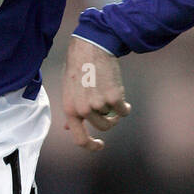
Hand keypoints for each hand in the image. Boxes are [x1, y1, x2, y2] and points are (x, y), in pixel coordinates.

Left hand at [61, 36, 130, 151]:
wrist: (90, 48)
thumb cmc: (78, 67)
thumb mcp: (68, 91)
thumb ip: (71, 110)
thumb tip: (68, 128)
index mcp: (70, 109)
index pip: (80, 139)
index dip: (91, 146)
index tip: (100, 144)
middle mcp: (83, 110)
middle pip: (102, 126)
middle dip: (109, 121)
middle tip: (112, 111)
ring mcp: (98, 104)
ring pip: (112, 117)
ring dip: (116, 111)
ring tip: (114, 98)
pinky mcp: (113, 97)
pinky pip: (123, 110)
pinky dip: (125, 106)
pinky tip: (124, 100)